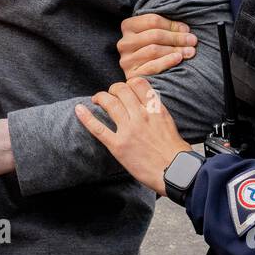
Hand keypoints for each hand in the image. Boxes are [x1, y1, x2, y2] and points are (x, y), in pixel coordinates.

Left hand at [75, 78, 191, 195]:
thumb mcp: (169, 123)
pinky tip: (79, 110)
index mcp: (155, 109)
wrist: (175, 172)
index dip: (128, 83)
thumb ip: (156, 112)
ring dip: (100, 98)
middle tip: (110, 94)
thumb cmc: (175, 152)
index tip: (125, 89)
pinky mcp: (118, 146)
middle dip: (113, 89)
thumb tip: (146, 106)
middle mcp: (141, 116)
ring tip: (97, 99)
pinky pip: (99, 128)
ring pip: (110, 103)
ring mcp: (129, 130)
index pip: (138, 83)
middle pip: (121, 90)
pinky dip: (87, 118)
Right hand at [117, 14, 195, 78]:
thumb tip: (185, 29)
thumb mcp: (158, 33)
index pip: (152, 20)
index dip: (172, 24)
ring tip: (190, 51)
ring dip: (175, 49)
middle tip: (192, 40)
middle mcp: (124, 43)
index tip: (187, 29)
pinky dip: (167, 61)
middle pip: (154, 35)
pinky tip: (178, 58)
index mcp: (128, 26)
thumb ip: (168, 27)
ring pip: (154, 50)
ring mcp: (126, 60)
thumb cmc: (157, 49)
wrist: (145, 79)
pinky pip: (152, 66)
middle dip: (177, 38)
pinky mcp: (131, 75)